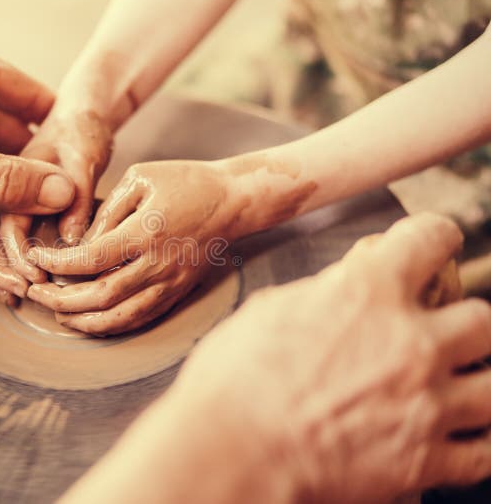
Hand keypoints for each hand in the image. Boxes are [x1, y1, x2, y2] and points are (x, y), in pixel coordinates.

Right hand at [0, 107, 112, 302]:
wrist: (82, 112)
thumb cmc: (83, 127)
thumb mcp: (85, 154)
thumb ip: (78, 193)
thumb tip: (72, 237)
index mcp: (17, 178)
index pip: (8, 223)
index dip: (17, 254)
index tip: (36, 276)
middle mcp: (10, 194)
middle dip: (5, 270)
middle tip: (25, 293)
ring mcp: (15, 203)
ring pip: (0, 243)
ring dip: (7, 271)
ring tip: (20, 298)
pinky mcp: (27, 210)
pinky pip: (15, 241)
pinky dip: (16, 264)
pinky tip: (26, 285)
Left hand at [25, 159, 245, 333]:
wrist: (233, 201)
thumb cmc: (185, 181)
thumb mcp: (140, 178)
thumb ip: (107, 211)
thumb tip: (79, 243)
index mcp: (146, 232)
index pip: (90, 259)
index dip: (57, 264)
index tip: (36, 257)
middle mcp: (158, 264)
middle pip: (100, 297)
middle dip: (60, 300)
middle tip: (34, 294)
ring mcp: (169, 284)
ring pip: (120, 317)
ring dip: (82, 321)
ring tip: (56, 314)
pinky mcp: (176, 294)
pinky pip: (139, 320)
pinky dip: (110, 326)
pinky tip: (88, 321)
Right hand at [63, 214, 490, 502]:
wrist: (232, 452)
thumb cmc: (234, 382)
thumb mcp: (268, 311)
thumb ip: (320, 293)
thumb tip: (338, 286)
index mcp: (367, 292)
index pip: (428, 240)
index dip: (435, 237)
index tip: (438, 242)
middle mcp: (410, 341)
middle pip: (479, 319)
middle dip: (461, 322)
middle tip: (438, 332)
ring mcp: (425, 404)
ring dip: (472, 383)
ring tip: (450, 388)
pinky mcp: (425, 462)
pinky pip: (481, 455)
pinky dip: (471, 446)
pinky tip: (454, 439)